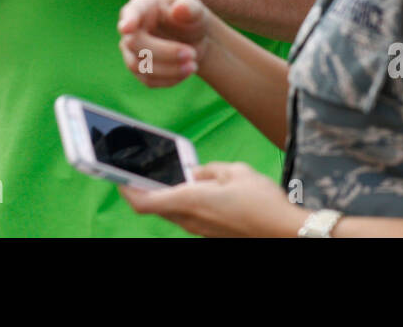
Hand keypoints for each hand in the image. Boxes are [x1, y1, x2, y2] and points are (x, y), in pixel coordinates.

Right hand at [118, 0, 212, 87]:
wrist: (194, 40)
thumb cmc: (191, 19)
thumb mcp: (195, 10)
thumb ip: (190, 8)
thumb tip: (180, 9)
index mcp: (142, 7)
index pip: (130, 13)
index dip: (128, 21)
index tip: (126, 28)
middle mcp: (130, 29)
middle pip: (135, 44)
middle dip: (165, 52)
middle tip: (192, 54)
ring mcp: (131, 51)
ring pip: (139, 66)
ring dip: (168, 70)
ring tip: (193, 66)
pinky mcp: (139, 70)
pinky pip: (148, 80)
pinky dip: (170, 79)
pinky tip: (187, 72)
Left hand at [120, 161, 308, 237]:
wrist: (284, 231)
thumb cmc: (261, 200)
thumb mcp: (235, 171)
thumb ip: (209, 169)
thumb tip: (193, 171)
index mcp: (190, 200)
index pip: (144, 201)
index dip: (126, 189)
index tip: (118, 175)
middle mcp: (190, 219)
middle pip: (155, 207)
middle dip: (145, 189)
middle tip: (141, 170)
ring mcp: (199, 230)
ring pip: (171, 213)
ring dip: (165, 196)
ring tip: (169, 175)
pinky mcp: (210, 234)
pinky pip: (187, 217)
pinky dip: (182, 203)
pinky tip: (195, 189)